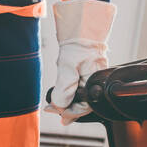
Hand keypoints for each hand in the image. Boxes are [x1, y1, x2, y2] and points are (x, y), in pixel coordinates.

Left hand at [46, 0, 115, 124]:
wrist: (82, 29)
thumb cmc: (78, 46)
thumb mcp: (68, 67)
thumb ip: (64, 89)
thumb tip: (59, 106)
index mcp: (95, 83)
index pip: (86, 106)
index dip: (70, 113)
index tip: (59, 117)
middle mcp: (96, 82)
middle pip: (83, 103)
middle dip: (67, 109)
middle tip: (51, 110)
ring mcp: (92, 78)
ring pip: (81, 96)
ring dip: (67, 102)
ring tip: (54, 105)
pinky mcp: (87, 73)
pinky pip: (80, 89)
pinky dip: (70, 94)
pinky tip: (62, 94)